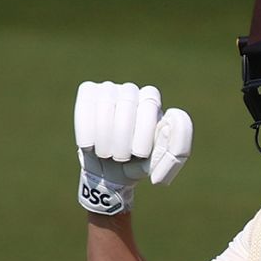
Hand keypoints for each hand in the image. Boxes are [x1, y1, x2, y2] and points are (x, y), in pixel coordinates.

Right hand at [74, 81, 192, 214]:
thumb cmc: (135, 164)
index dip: (145, 131)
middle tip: (121, 157)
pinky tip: (89, 145)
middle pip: (131, 102)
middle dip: (124, 136)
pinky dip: (87, 128)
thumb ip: (173, 150)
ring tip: (106, 154)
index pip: (155, 106)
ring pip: (108, 102)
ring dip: (106, 136)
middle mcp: (134, 91)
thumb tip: (167, 127)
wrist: (106, 171)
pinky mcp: (89, 90)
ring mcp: (111, 88)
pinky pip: (87, 103)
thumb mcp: (156, 164)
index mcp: (154, 104)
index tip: (140, 155)